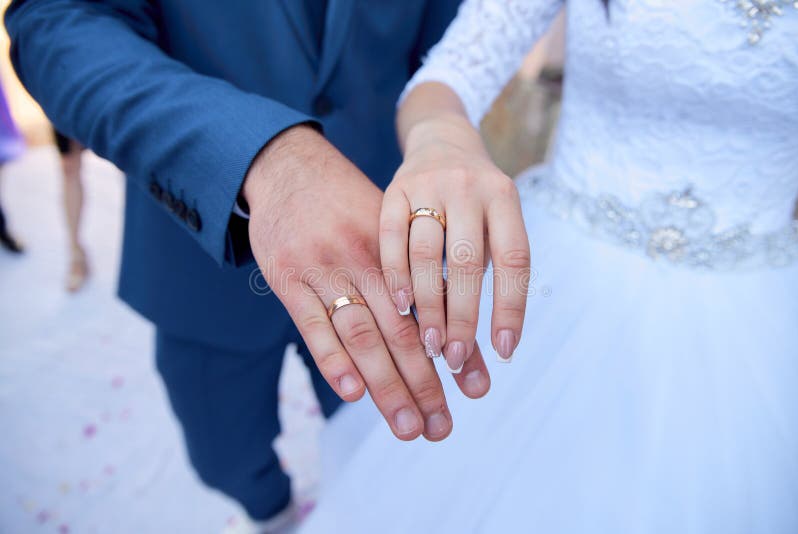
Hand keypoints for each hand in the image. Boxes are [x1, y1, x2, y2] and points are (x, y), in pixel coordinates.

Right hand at [243, 125, 490, 440]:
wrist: (288, 164)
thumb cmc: (346, 202)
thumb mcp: (388, 222)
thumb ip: (414, 268)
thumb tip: (451, 321)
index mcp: (397, 246)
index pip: (433, 307)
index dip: (454, 349)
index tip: (476, 388)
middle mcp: (365, 259)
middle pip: (401, 331)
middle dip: (423, 383)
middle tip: (441, 428)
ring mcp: (324, 269)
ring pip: (362, 334)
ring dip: (386, 385)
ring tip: (409, 426)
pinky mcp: (288, 278)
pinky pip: (312, 324)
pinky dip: (332, 359)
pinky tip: (352, 392)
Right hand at [381, 112, 529, 372]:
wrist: (442, 143)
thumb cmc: (476, 206)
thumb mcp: (496, 225)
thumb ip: (494, 276)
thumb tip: (495, 349)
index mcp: (505, 198)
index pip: (514, 259)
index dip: (511, 308)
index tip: (504, 351)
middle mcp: (470, 187)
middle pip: (467, 261)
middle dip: (462, 316)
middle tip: (456, 358)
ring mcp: (430, 184)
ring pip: (426, 252)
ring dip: (427, 304)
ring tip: (429, 344)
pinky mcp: (395, 188)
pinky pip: (391, 236)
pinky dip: (395, 274)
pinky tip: (401, 306)